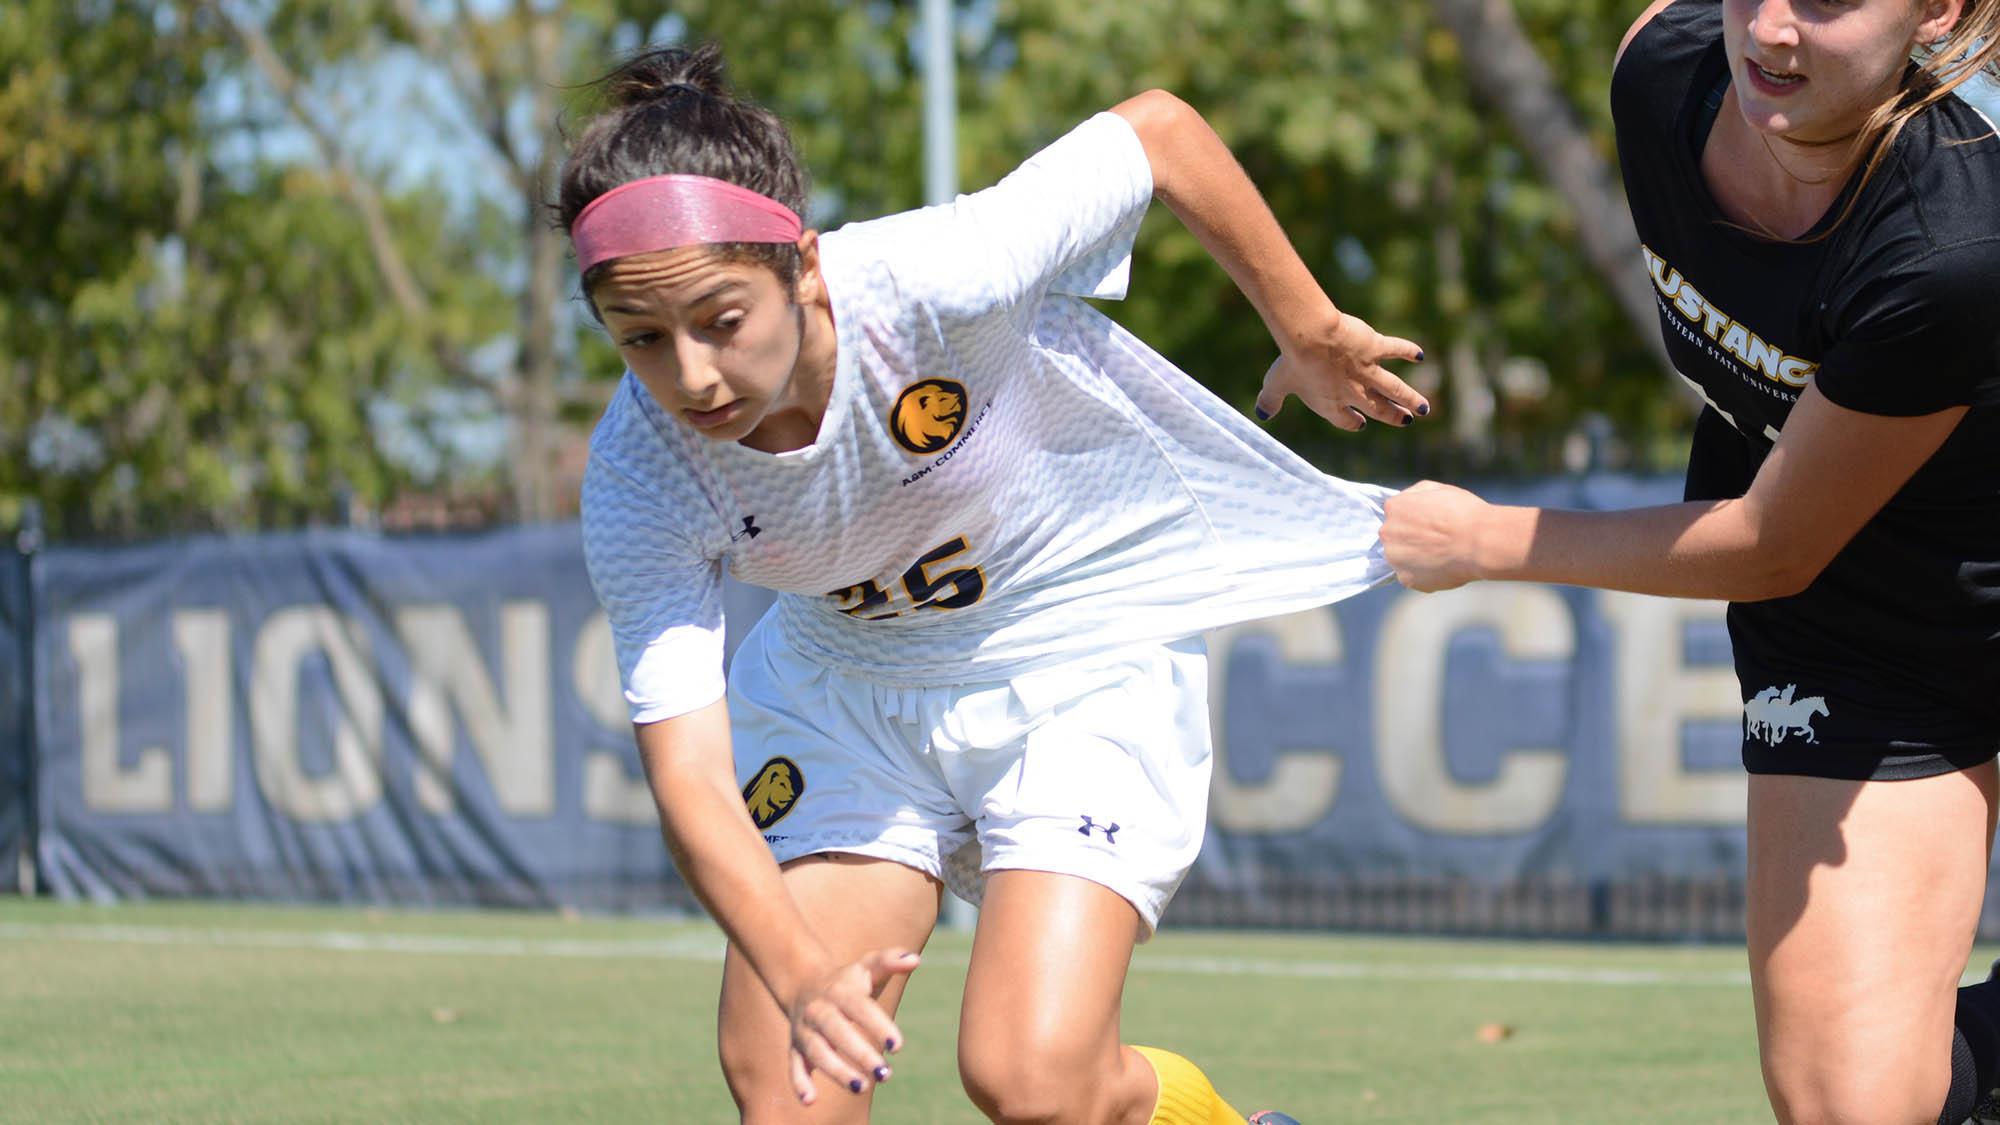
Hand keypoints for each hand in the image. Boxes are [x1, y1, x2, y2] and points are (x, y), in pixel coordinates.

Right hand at [788, 948, 920, 1104]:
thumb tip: (915, 959)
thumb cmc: (846, 980)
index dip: (878, 1025)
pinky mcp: (796, 1047)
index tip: (897, 1045)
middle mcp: (820, 1011)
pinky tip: (810, 1100)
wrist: (803, 982)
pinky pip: (794, 1065)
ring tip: (861, 1087)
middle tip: (885, 1074)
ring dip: (837, 1071)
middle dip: (860, 1054)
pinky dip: (799, 1082)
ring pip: (817, 1052)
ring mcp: (806, 1030)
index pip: (860, 1008)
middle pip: (838, 1032)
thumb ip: (891, 961)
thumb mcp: (868, 966)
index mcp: (840, 991)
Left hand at [1256, 311, 1426, 430]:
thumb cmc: (1292, 361)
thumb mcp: (1276, 384)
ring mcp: (1367, 371)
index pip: (1345, 419)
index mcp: (1330, 403)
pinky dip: (1408, 351)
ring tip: (1424, 409)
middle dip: (1393, 416)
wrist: (1311, 338)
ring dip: (1411, 398)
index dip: (1353, 422)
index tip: (1361, 424)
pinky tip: (1419, 355)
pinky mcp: (1375, 348)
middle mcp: (1353, 391)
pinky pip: (1396, 350)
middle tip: (1407, 420)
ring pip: (1395, 389)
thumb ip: (1270, 401)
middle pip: (1378, 408)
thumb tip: (1263, 414)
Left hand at [1381, 480, 1489, 591]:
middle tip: (1437, 541)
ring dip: (1416, 558)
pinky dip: (1425, 575)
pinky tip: (1442, 568)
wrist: (1480, 542)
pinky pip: (1412, 577)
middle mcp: (1388, 533)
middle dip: (1412, 539)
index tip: (1430, 524)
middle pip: (1395, 537)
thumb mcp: (1438, 489)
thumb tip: (1407, 501)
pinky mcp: (1407, 579)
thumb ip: (1416, 494)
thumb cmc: (1463, 513)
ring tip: (1442, 555)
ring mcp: (1395, 558)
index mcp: (1394, 508)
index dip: (1415, 519)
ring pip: (1402, 558)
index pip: (1396, 514)